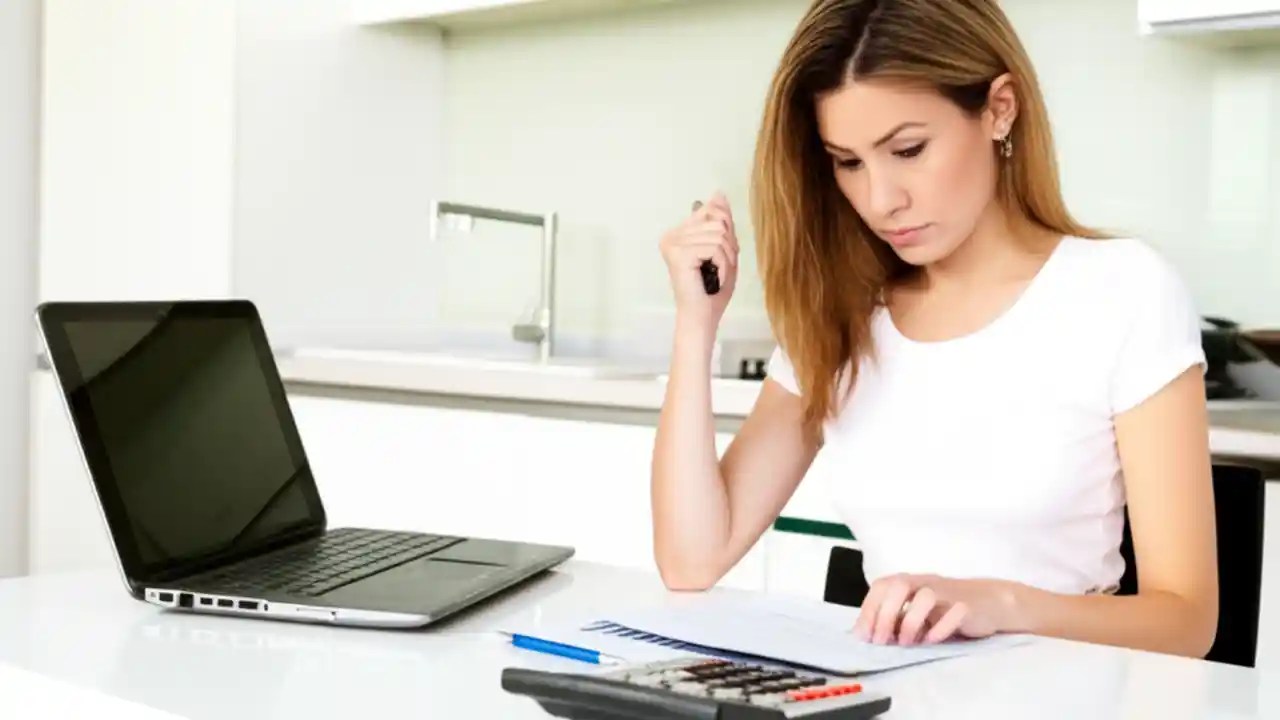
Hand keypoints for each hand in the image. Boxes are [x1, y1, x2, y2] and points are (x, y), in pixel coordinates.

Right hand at [658, 191, 739, 327]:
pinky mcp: (678, 253)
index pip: (711, 211)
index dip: (726, 232)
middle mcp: (671, 236)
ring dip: (726, 259)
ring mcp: (672, 243)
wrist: (703, 317)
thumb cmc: (713, 290)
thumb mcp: (723, 249)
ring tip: (716, 276)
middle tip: (718, 270)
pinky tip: (713, 279)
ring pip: (719, 234)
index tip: (720, 256)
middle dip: (728, 247)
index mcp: (678, 233)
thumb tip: (718, 193)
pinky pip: (716, 247)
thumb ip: (721, 221)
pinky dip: (723, 266)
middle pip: (717, 221)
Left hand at [852, 574, 1022, 645]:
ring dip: (910, 621)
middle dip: (885, 614)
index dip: (868, 608)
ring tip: (906, 643)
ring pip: (926, 596)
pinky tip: (931, 641)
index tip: (863, 635)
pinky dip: (940, 629)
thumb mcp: (917, 612)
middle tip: (880, 641)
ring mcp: (948, 592)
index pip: (882, 585)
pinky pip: (955, 612)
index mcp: (911, 582)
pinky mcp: (968, 606)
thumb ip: (895, 619)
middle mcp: (927, 582)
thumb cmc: (947, 609)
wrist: (989, 603)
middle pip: (899, 586)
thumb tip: (866, 634)